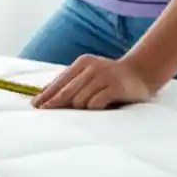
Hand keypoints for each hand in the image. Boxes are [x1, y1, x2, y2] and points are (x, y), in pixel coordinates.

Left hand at [31, 54, 155, 109]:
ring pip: (80, 99)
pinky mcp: (116, 86)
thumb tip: (45, 94)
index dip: (46, 95)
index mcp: (82, 63)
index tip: (35, 106)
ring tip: (89, 109)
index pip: (59, 82)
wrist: (142, 72)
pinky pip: (96, 103)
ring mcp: (104, 76)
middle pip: (66, 91)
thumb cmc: (110, 78)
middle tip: (44, 114)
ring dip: (80, 108)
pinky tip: (99, 108)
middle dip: (54, 104)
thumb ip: (72, 82)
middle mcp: (92, 67)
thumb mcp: (90, 75)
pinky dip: (93, 108)